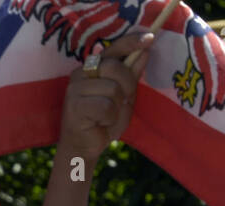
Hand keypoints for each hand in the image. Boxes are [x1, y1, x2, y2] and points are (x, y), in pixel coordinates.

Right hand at [57, 31, 152, 161]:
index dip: (131, 42)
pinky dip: (109, 118)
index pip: (113, 48)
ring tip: (108, 117)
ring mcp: (74, 89)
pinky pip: (105, 107)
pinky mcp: (74, 106)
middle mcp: (80, 74)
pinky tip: (100, 124)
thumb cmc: (103, 121)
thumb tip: (144, 52)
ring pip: (112, 89)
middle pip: (114, 67)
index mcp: (93, 68)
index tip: (150, 38)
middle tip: (124, 101)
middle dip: (127, 84)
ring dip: (117, 107)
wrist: (84, 147)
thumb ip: (132, 76)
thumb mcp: (124, 97)